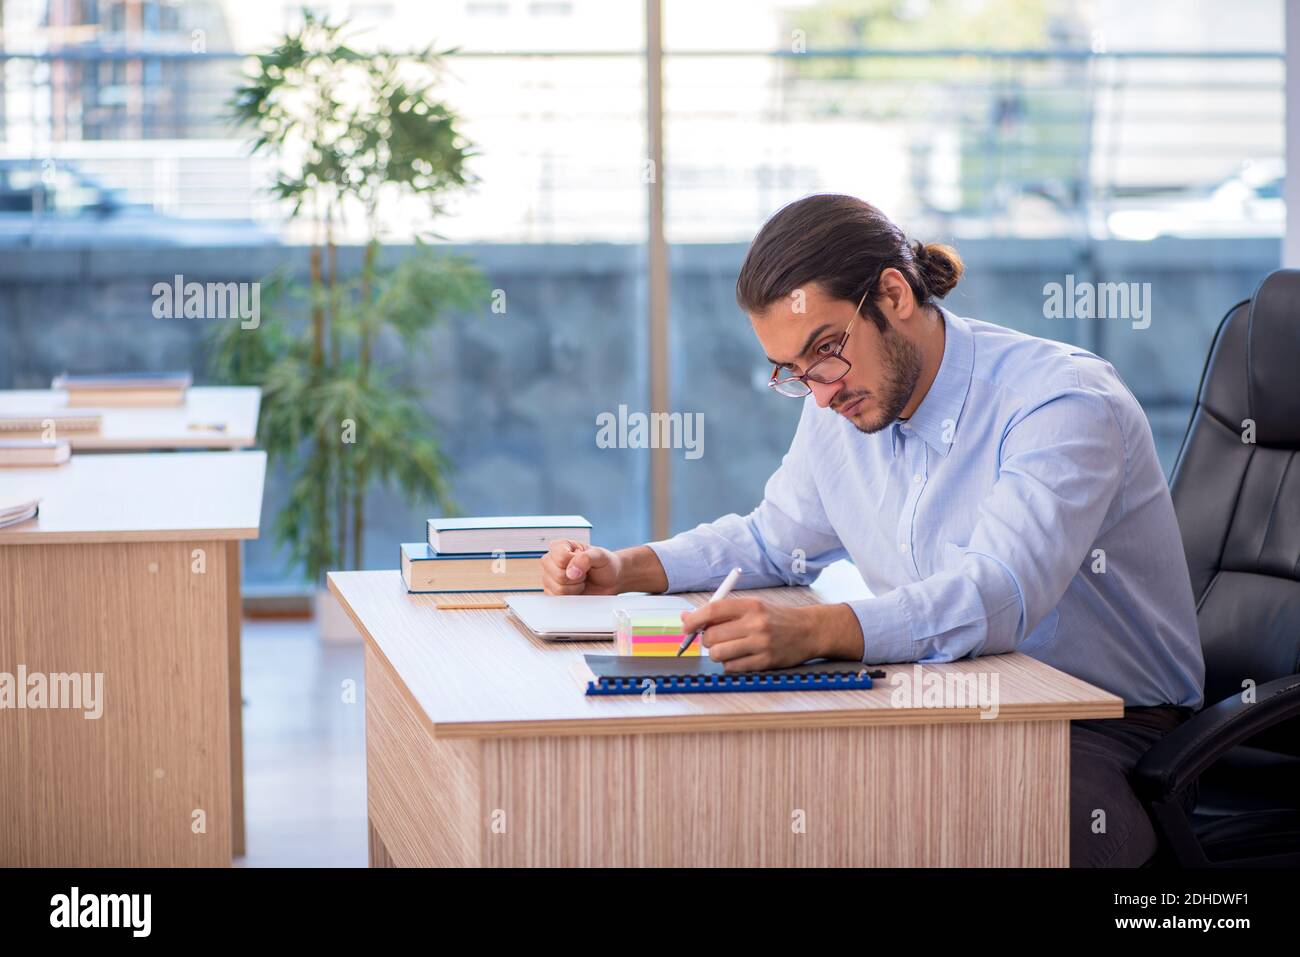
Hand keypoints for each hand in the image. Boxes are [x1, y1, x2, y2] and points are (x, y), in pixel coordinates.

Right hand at [541, 539, 622, 594]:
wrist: (610, 580)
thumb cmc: (604, 564)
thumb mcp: (599, 555)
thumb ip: (585, 559)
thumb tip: (571, 573)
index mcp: (560, 546)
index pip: (560, 557)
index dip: (575, 563)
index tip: (584, 562)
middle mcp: (551, 561)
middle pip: (558, 574)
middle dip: (577, 577)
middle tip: (584, 573)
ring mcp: (549, 577)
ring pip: (558, 588)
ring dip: (575, 587)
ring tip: (581, 580)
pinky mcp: (552, 591)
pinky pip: (558, 598)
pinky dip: (572, 595)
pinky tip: (576, 588)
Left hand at [680, 598, 865, 671]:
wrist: (808, 630)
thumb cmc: (773, 618)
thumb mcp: (751, 607)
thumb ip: (720, 612)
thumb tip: (685, 618)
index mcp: (750, 605)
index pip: (713, 610)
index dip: (694, 620)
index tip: (685, 627)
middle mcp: (756, 623)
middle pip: (712, 635)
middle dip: (706, 640)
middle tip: (714, 639)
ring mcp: (761, 644)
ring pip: (718, 654)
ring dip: (717, 653)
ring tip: (727, 649)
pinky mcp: (766, 662)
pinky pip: (732, 667)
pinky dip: (729, 664)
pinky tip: (739, 657)